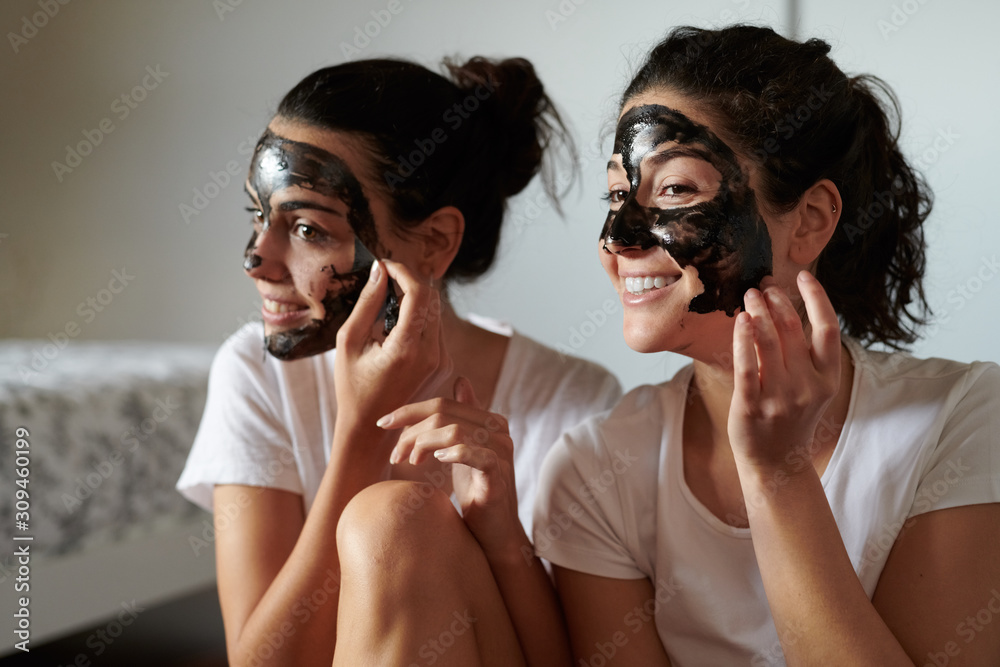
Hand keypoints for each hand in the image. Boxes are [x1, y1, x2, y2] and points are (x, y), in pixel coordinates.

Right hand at [334, 260, 452, 437]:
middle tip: (384, 280)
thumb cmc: (353, 388)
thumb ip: (367, 303)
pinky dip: (420, 320)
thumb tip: (379, 270)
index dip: (403, 271)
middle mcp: (432, 354)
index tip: (385, 265)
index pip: (419, 293)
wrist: (371, 432)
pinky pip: (436, 331)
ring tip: (387, 304)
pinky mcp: (446, 366)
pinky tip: (397, 328)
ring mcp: (443, 361)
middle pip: (432, 299)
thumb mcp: (349, 342)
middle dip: (409, 283)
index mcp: (407, 348)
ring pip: (436, 313)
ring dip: (415, 301)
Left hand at [379, 377, 522, 556]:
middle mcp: (499, 430)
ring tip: (411, 462)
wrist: (494, 532)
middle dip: (411, 432)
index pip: (443, 404)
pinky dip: (454, 453)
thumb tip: (461, 380)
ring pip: (454, 431)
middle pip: (444, 415)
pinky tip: (437, 461)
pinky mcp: (499, 475)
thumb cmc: (476, 490)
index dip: (409, 411)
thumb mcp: (464, 450)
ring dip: (423, 444)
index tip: (382, 424)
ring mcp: (501, 452)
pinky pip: (478, 455)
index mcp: (489, 420)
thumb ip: (462, 419)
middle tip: (396, 456)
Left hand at [727, 271, 841, 471]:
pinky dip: (742, 338)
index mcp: (828, 379)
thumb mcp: (813, 389)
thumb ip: (807, 355)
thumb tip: (789, 309)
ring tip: (749, 296)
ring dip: (758, 312)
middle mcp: (807, 387)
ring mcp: (779, 398)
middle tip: (764, 287)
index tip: (804, 276)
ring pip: (769, 341)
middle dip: (777, 301)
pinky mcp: (752, 406)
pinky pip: (746, 365)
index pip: (829, 328)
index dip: (818, 297)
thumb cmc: (791, 418)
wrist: (776, 463)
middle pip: (793, 330)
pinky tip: (739, 321)